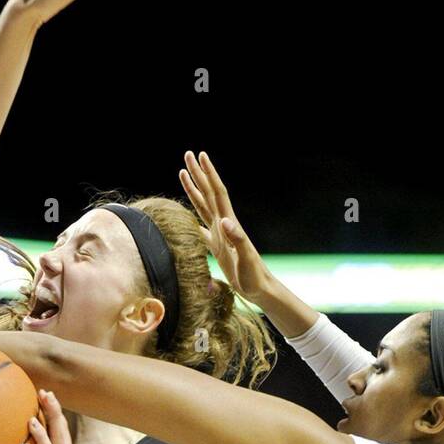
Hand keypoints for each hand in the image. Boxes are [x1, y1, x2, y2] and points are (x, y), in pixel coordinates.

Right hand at [179, 150, 275, 305]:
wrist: (259, 289)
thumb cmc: (254, 276)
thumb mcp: (246, 258)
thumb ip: (237, 239)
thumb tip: (224, 221)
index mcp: (228, 224)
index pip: (216, 193)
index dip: (208, 174)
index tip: (200, 156)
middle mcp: (223, 225)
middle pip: (207, 193)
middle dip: (198, 174)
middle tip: (188, 154)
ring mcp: (219, 235)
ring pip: (202, 206)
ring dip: (194, 189)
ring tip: (183, 173)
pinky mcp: (217, 247)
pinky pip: (200, 227)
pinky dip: (191, 217)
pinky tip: (186, 214)